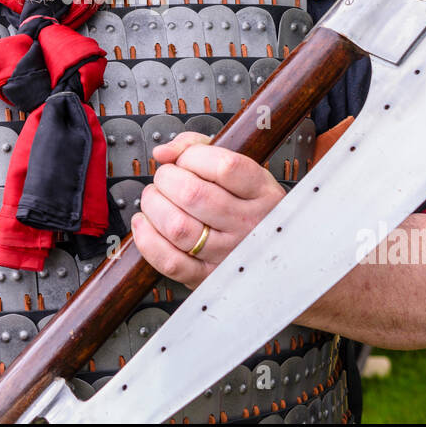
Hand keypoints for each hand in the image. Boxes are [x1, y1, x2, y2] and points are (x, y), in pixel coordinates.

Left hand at [129, 117, 355, 289]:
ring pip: (178, 227)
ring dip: (153, 206)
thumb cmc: (251, 208)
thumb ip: (201, 148)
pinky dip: (148, 239)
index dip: (192, 156)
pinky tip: (145, 223)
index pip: (224, 166)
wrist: (280, 258)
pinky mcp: (207, 278)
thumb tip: (164, 152)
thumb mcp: (243, 172)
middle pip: (193, 195)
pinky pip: (170, 261)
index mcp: (261, 193)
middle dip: (166, 179)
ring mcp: (228, 254)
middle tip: (165, 179)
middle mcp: (248, 225)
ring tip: (155, 199)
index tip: (185, 160)